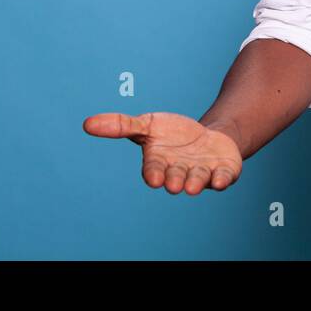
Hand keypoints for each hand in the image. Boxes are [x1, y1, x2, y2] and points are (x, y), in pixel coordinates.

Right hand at [83, 111, 242, 194]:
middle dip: (175, 180)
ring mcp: (203, 173)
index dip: (154, 174)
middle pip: (176, 177)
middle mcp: (180, 172)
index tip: (153, 178)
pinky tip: (222, 179)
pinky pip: (224, 177)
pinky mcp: (224, 171)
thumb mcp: (147, 124)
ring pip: (198, 180)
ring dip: (196, 183)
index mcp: (160, 163)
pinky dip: (223, 179)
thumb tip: (86, 124)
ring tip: (192, 186)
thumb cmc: (173, 134)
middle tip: (175, 184)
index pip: (154, 171)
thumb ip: (120, 125)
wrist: (210, 138)